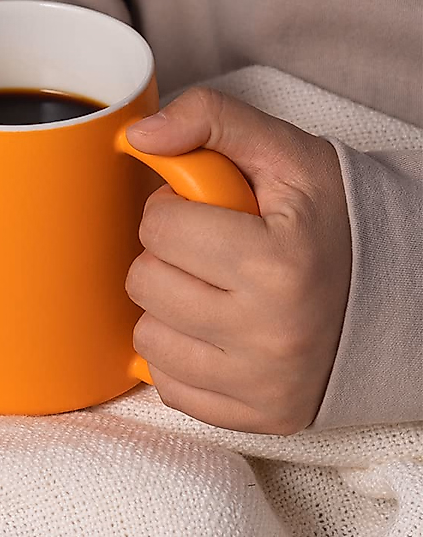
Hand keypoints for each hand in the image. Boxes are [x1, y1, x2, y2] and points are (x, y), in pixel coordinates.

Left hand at [124, 87, 351, 433]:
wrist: (400, 290)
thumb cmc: (333, 219)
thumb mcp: (284, 152)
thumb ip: (210, 119)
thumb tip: (139, 137)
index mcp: (277, 263)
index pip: (159, 228)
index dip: (173, 209)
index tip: (205, 212)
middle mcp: (271, 333)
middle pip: (145, 283)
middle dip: (166, 257)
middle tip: (208, 249)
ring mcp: (265, 383)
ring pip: (148, 338)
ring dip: (168, 307)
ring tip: (212, 287)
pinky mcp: (260, 418)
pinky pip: (170, 388)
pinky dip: (182, 355)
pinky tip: (215, 329)